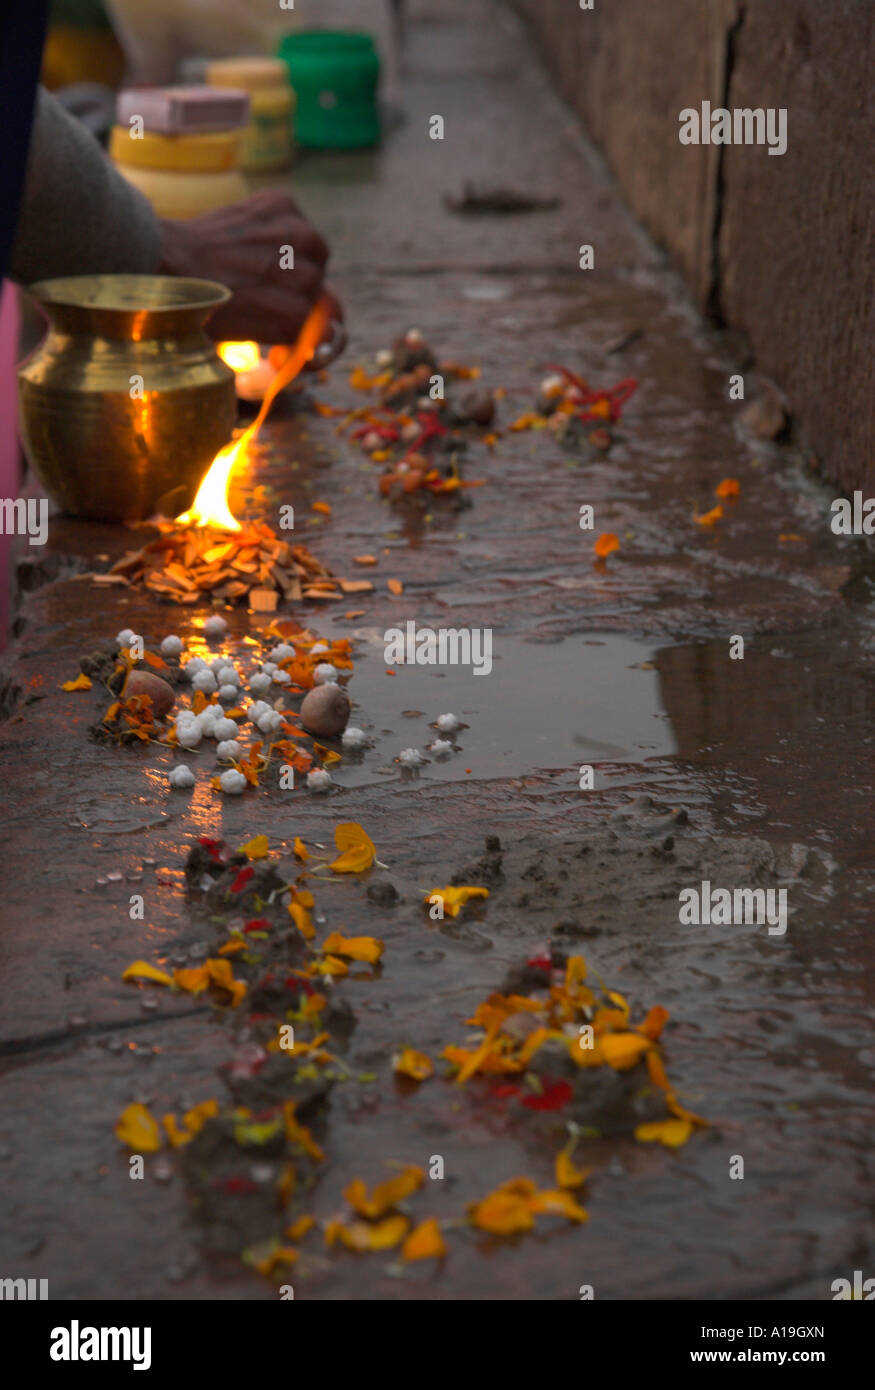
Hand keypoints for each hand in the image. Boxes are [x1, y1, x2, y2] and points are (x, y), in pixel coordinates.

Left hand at [157, 189, 342, 349]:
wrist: (166, 259)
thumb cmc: (200, 307)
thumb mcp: (247, 340)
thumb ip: (290, 334)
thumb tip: (326, 331)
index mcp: (294, 317)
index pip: (331, 328)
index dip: (310, 330)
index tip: (288, 330)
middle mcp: (302, 275)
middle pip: (319, 288)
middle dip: (298, 293)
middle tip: (263, 292)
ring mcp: (294, 234)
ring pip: (316, 251)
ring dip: (296, 257)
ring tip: (261, 262)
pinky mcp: (281, 203)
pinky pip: (296, 219)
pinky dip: (280, 226)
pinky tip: (253, 237)